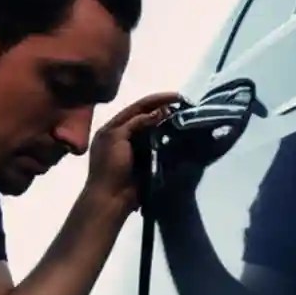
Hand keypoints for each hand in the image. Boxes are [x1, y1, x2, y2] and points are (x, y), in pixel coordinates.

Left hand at [86, 91, 182, 214]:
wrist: (112, 198)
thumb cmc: (110, 167)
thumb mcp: (116, 138)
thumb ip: (135, 122)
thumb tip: (159, 112)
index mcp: (113, 127)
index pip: (137, 107)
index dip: (156, 100)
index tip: (177, 96)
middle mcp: (125, 134)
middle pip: (147, 116)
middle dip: (164, 109)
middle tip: (184, 105)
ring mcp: (136, 147)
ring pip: (154, 129)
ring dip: (168, 122)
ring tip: (185, 116)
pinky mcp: (146, 160)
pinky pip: (158, 144)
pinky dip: (168, 137)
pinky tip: (180, 133)